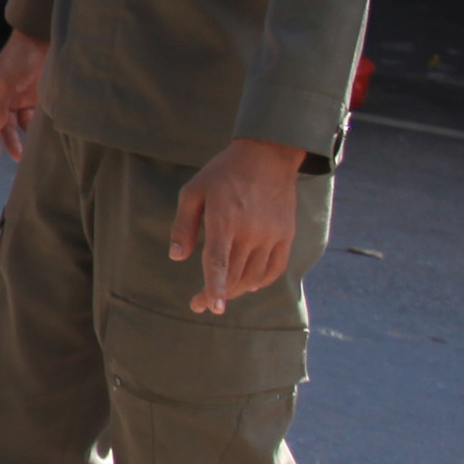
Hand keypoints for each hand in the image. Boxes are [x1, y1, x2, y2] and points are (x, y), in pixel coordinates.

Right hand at [0, 30, 48, 158]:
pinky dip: (37, 127)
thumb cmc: (16, 58)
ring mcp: (22, 99)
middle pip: (5, 126)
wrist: (39, 41)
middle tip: (18, 157)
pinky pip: (36, 117)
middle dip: (10, 141)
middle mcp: (5, 99)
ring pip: (21, 124)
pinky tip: (41, 136)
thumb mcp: (3, 81)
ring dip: (25, 137)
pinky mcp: (38, 98)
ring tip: (31, 151)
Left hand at [170, 139, 305, 313]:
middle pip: (234, 275)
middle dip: (216, 295)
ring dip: (236, 290)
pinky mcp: (286, 235)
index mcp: (224, 220)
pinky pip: (275, 268)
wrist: (267, 155)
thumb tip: (177, 257)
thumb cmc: (223, 173)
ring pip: (253, 275)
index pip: (219, 263)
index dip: (214, 287)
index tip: (211, 308)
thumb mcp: (194, 191)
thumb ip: (184, 225)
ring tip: (220, 294)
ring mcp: (271, 234)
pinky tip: (248, 285)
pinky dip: (261, 282)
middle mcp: (250, 231)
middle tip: (199, 304)